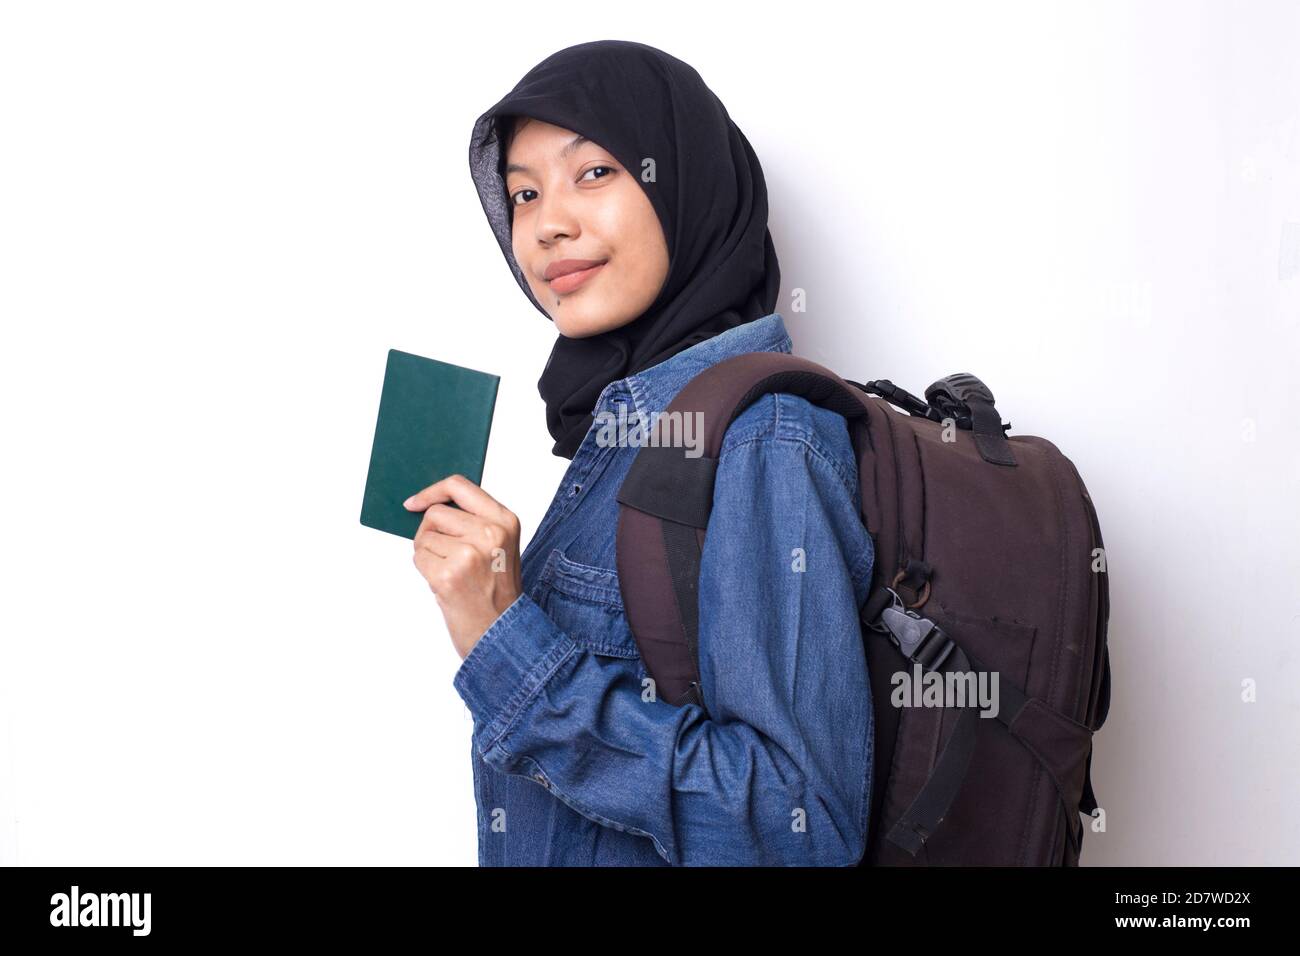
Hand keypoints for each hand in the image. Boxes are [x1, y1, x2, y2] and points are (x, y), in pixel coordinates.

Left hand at [404, 474, 522, 659]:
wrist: (501, 630)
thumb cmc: (495, 590)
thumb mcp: (498, 545)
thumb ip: (473, 520)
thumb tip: (427, 504)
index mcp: (505, 520)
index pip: (459, 485)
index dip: (432, 491)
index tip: (415, 503)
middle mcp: (490, 533)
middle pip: (436, 512)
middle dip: (431, 532)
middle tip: (447, 556)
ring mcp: (469, 553)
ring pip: (424, 535)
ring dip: (428, 554)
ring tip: (451, 572)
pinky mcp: (448, 574)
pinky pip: (419, 557)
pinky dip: (425, 570)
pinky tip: (445, 584)